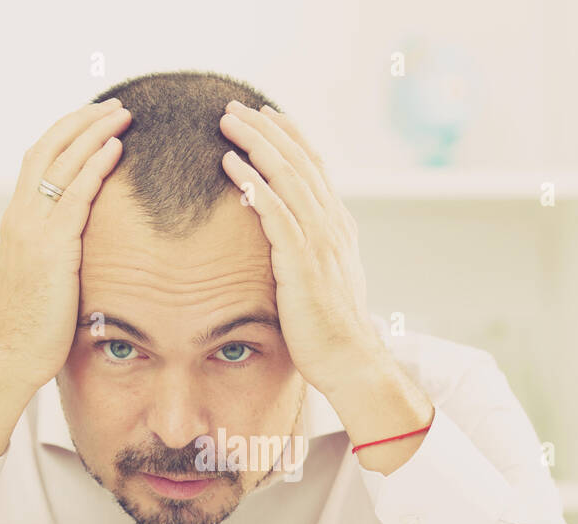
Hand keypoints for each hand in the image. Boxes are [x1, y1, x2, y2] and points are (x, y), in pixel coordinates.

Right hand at [0, 97, 131, 384]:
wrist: (12, 356)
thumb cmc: (33, 327)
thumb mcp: (46, 277)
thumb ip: (59, 251)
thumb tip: (84, 247)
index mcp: (17, 220)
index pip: (39, 160)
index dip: (67, 135)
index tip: (94, 119)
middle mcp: (20, 216)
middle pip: (48, 149)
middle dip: (82, 122)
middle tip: (114, 105)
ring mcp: (32, 230)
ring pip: (62, 163)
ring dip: (93, 133)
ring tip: (121, 115)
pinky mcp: (51, 248)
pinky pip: (75, 195)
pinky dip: (95, 167)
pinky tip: (115, 148)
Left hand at [218, 101, 384, 394]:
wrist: (351, 362)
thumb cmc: (331, 332)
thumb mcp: (324, 283)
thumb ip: (310, 255)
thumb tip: (292, 246)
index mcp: (339, 227)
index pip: (314, 167)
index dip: (289, 137)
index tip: (264, 115)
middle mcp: (333, 225)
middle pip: (298, 161)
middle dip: (266, 129)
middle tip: (234, 107)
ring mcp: (321, 241)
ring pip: (287, 176)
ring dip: (256, 144)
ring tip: (227, 122)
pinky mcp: (303, 262)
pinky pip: (274, 211)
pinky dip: (253, 183)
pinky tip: (231, 164)